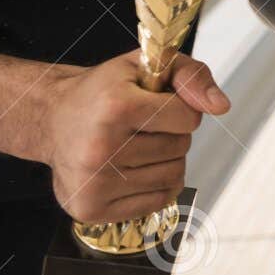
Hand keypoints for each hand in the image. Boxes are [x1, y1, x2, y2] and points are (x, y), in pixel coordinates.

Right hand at [43, 50, 229, 223]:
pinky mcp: (91, 209)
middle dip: (172, 134)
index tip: (156, 103)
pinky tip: (131, 169)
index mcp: (115, 107)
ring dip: (165, 160)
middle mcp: (101, 148)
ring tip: (135, 145)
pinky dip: (155, 185)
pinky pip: (158, 201)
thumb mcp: (147, 65)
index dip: (180, 109)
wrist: (53, 119)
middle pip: (181, 148)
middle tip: (141, 126)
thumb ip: (192, 75)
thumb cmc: (104, 91)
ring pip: (174, 175)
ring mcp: (94, 183)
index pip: (188, 118)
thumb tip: (222, 106)